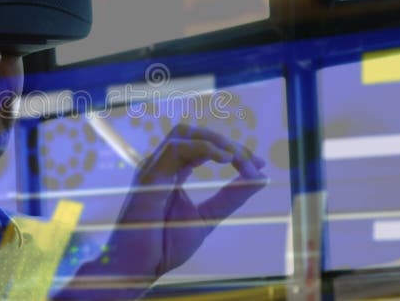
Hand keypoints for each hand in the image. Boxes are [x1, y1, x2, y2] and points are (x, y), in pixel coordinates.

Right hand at [106, 123, 267, 277]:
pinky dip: (204, 148)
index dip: (229, 149)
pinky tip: (225, 159)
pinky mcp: (149, 177)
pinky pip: (176, 149)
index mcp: (171, 174)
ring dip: (215, 140)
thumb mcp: (207, 218)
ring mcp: (153, 169)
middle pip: (191, 132)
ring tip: (237, 156)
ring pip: (183, 133)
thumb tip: (260, 177)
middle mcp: (160, 166)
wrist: (139, 267)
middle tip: (249, 158)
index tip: (258, 163)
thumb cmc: (164, 246)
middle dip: (223, 140)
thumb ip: (231, 197)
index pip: (200, 147)